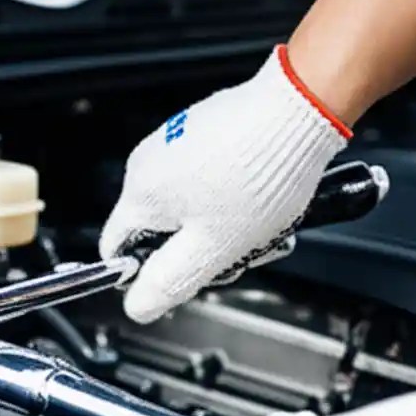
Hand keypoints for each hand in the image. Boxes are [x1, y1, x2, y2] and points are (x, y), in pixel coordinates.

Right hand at [99, 44, 351, 323]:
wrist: (300, 109)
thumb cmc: (258, 174)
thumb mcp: (212, 249)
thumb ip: (169, 281)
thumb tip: (137, 306)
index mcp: (140, 192)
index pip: (115, 250)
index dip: (144, 275)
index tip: (177, 279)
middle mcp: (150, 161)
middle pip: (160, 230)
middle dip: (198, 249)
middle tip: (236, 249)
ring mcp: (177, 141)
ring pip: (189, 207)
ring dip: (222, 225)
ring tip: (258, 221)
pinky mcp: (204, 131)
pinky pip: (209, 180)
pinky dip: (233, 195)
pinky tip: (260, 195)